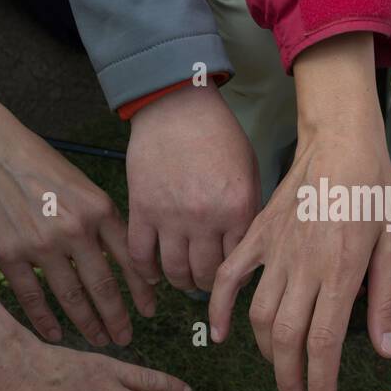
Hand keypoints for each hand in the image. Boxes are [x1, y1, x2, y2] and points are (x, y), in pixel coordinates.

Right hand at [0, 78, 151, 346]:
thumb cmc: (36, 161)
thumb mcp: (82, 183)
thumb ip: (101, 218)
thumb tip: (121, 255)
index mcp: (100, 209)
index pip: (130, 260)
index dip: (141, 291)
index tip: (150, 311)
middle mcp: (76, 230)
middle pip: (104, 286)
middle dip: (118, 318)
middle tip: (126, 338)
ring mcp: (42, 245)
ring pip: (72, 297)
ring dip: (88, 324)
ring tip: (99, 340)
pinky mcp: (9, 254)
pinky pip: (33, 297)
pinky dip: (45, 320)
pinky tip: (55, 335)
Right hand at [125, 79, 259, 291]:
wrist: (177, 106)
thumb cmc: (218, 134)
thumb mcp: (249, 170)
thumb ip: (249, 210)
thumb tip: (247, 247)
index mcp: (238, 209)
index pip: (239, 262)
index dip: (235, 275)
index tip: (231, 277)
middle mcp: (206, 219)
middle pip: (206, 274)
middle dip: (208, 283)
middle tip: (205, 281)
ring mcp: (171, 217)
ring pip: (175, 271)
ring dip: (181, 282)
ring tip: (183, 278)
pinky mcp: (142, 210)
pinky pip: (140, 255)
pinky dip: (146, 272)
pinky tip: (154, 275)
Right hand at [209, 36, 390, 390]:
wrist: (341, 140)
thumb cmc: (375, 191)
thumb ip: (385, 298)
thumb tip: (382, 349)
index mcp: (340, 272)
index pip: (323, 342)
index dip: (318, 380)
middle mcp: (303, 267)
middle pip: (287, 339)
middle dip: (289, 378)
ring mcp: (274, 251)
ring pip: (259, 316)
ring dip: (266, 352)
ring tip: (278, 371)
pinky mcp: (256, 235)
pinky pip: (228, 276)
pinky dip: (218, 308)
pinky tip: (220, 334)